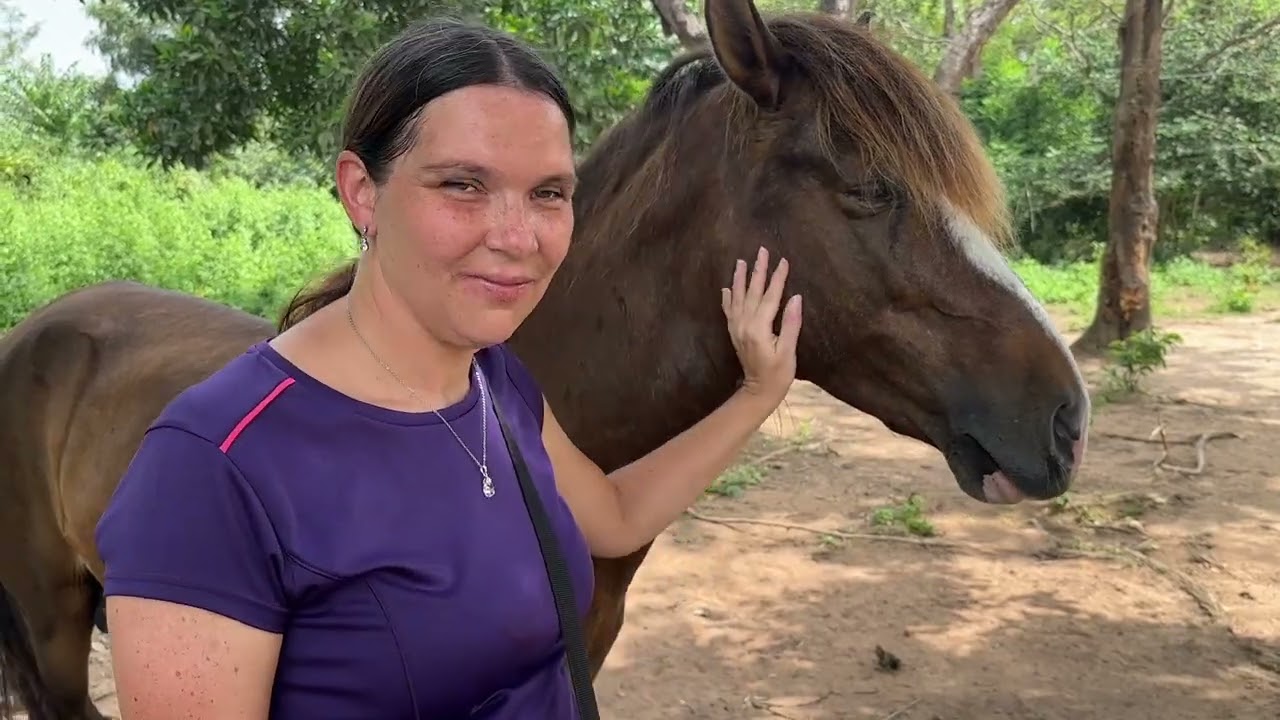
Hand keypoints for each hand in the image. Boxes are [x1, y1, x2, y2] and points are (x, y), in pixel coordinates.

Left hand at [721, 246, 802, 401]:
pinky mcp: (734, 333)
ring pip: (737, 297)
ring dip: (740, 278)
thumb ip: (791, 323)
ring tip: (741, 261)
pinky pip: (729, 310)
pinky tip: (728, 287)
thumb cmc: (778, 374)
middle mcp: (744, 325)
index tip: (783, 261)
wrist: (758, 392)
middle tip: (762, 250)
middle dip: (758, 270)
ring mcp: (737, 329)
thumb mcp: (789, 351)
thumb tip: (796, 297)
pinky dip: (728, 297)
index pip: (770, 297)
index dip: (777, 278)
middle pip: (752, 292)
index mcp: (759, 329)